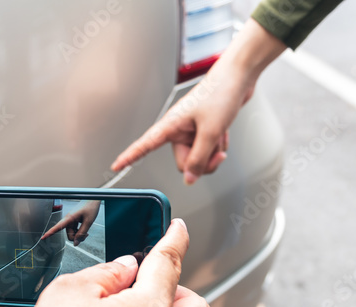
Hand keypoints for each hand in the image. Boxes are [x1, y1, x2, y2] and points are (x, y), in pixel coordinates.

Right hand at [41, 199, 100, 245]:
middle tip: (85, 235)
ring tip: (86, 232)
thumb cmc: (90, 207)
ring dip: (79, 235)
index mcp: (69, 218)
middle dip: (76, 237)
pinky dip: (80, 233)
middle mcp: (68, 220)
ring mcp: (71, 221)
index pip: (57, 227)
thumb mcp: (88, 222)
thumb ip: (82, 233)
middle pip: (69, 235)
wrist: (93, 201)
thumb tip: (75, 243)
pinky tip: (85, 231)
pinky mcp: (74, 222)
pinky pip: (75, 231)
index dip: (49, 233)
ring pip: (72, 234)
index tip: (43, 237)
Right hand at [110, 19, 285, 184]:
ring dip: (213, 153)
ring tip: (221, 135)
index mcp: (171, 124)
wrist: (238, 78)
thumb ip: (199, 159)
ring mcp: (191, 131)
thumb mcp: (211, 132)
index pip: (145, 145)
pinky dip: (219, 146)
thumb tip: (189, 179)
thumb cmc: (221, 94)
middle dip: (202, 161)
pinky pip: (208, 151)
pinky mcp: (202, 131)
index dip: (129, 157)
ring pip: (198, 159)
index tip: (116, 166)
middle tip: (216, 151)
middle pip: (184, 162)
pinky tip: (224, 132)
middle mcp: (178, 129)